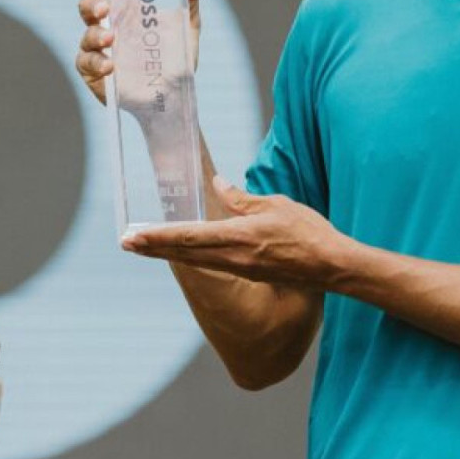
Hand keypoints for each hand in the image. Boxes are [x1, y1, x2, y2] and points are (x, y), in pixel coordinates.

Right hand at [74, 0, 201, 110]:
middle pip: (86, 5)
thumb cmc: (179, 56)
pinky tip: (111, 65)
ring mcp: (99, 49)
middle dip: (91, 3)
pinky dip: (96, 62)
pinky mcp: (94, 72)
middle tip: (106, 8)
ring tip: (112, 38)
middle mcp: (108, 25)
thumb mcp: (188, 22)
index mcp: (124, 7)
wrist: (176, 94)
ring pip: (86, 34)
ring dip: (95, 34)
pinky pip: (86, 63)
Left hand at [121, 177, 344, 287]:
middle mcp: (234, 258)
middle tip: (125, 243)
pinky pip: (211, 264)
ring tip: (143, 246)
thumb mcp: (277, 206)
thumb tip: (218, 185)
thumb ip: (244, 198)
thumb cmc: (310, 233)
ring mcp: (240, 269)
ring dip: (167, 253)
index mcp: (239, 238)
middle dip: (152, 248)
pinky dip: (190, 256)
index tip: (133, 235)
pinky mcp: (249, 273)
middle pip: (184, 253)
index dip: (158, 237)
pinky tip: (181, 251)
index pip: (189, 237)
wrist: (334, 268)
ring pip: (195, 261)